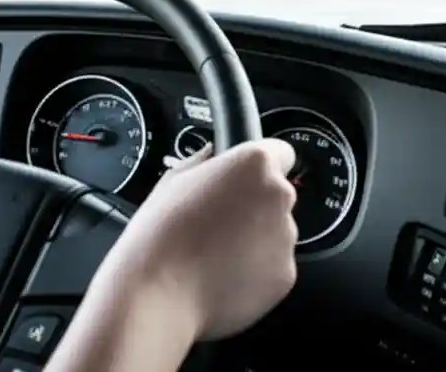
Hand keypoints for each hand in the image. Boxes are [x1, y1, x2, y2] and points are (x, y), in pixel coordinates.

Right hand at [102, 138, 298, 340]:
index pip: (280, 152)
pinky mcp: (285, 276)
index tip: (242, 180)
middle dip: (254, 205)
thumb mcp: (173, 180)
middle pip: (276, 195)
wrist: (159, 294)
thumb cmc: (160, 235)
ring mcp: (286, 239)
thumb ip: (205, 162)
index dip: (258, 167)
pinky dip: (255, 270)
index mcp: (254, 165)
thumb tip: (212, 157)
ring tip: (214, 252)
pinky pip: (274, 266)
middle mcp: (278, 198)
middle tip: (217, 221)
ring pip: (276, 232)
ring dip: (255, 239)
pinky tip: (222, 274)